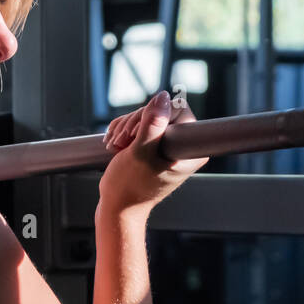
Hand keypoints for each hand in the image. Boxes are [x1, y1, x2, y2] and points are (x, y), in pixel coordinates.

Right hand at [98, 90, 207, 216]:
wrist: (116, 205)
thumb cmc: (129, 186)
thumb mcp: (140, 153)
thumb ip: (152, 124)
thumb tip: (163, 97)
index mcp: (189, 151)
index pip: (178, 111)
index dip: (155, 115)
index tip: (137, 134)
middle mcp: (181, 147)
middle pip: (160, 111)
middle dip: (135, 123)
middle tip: (122, 141)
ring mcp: (165, 146)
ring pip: (147, 116)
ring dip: (125, 128)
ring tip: (116, 145)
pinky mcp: (152, 146)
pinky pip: (138, 125)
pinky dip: (123, 130)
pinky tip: (115, 143)